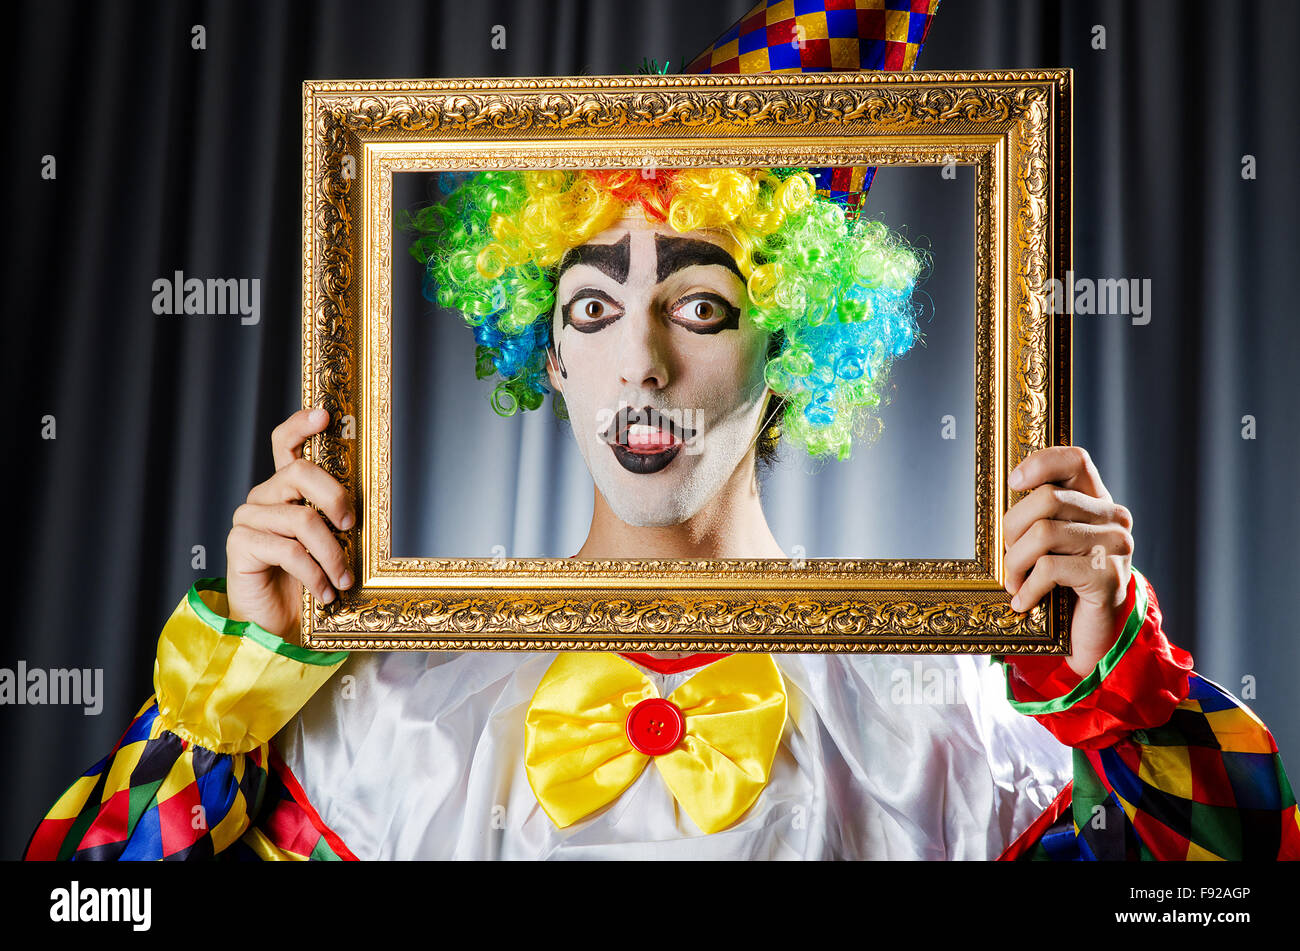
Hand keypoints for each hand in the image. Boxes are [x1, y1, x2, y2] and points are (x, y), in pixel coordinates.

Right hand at [226, 408, 354, 641]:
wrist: (278, 626)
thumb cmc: (308, 583)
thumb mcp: (330, 545)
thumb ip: (336, 519)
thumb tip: (363, 507)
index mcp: (284, 491)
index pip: (285, 444)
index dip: (301, 425)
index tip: (325, 416)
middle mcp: (264, 499)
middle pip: (298, 471)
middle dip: (335, 497)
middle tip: (352, 526)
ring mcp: (249, 520)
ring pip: (301, 518)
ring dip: (332, 553)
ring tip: (343, 579)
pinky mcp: (241, 546)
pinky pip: (288, 549)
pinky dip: (314, 573)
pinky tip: (324, 591)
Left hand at [1003, 446, 1134, 677]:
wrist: (1092, 637)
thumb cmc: (1064, 586)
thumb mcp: (1052, 545)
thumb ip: (1040, 517)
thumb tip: (1004, 496)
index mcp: (1098, 501)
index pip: (1074, 459)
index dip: (1040, 463)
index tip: (1012, 483)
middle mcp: (1114, 518)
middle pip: (1047, 499)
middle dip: (1012, 528)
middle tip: (1006, 556)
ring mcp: (1115, 547)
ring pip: (1043, 533)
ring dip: (1014, 562)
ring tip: (1011, 581)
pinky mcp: (1108, 577)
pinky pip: (1050, 569)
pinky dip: (1027, 587)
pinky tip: (1022, 601)